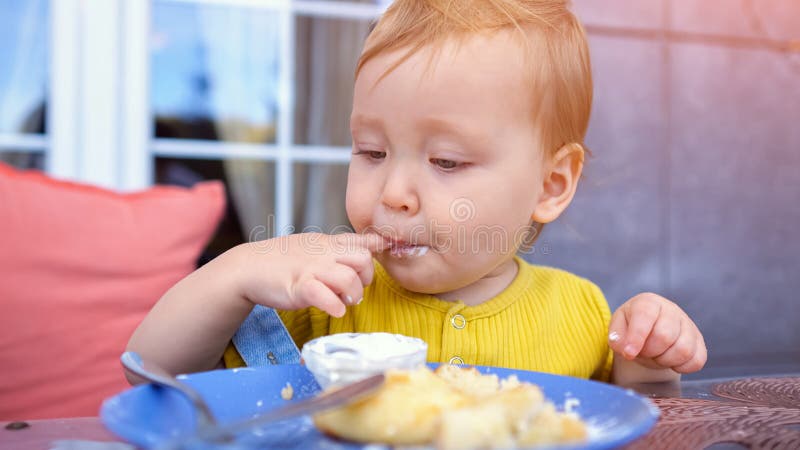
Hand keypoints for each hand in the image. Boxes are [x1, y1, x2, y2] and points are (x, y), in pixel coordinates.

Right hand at [236, 232, 388, 317]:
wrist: (249, 266)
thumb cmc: (284, 260)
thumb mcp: (315, 247)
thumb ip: (340, 248)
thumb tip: (371, 247)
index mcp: (329, 243)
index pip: (363, 241)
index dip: (381, 248)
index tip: (392, 252)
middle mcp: (324, 253)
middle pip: (363, 259)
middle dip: (366, 277)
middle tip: (355, 289)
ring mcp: (312, 269)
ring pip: (348, 278)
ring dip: (353, 294)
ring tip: (345, 301)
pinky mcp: (299, 286)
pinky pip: (324, 295)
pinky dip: (335, 305)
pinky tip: (335, 309)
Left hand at [608, 293, 706, 372]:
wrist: (649, 331)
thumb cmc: (631, 328)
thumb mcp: (617, 328)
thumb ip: (617, 337)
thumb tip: (625, 348)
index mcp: (648, 302)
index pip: (645, 316)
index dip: (636, 337)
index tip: (629, 353)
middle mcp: (671, 310)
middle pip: (664, 336)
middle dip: (649, 351)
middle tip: (643, 351)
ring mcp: (688, 325)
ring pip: (683, 350)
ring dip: (664, 360)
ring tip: (655, 355)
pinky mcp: (699, 342)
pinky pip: (697, 361)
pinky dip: (681, 367)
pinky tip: (669, 361)